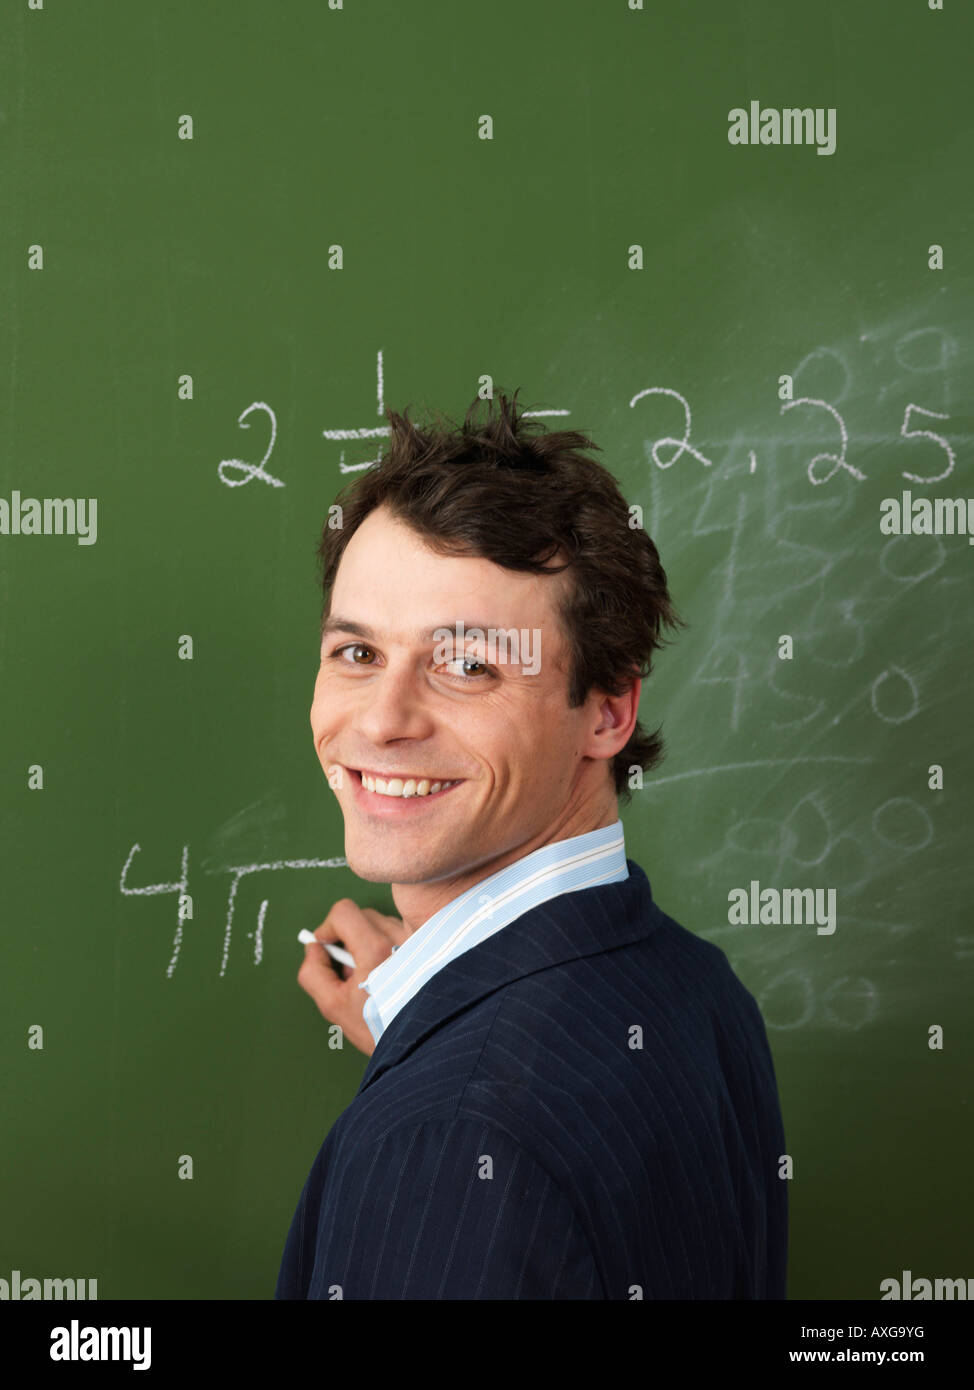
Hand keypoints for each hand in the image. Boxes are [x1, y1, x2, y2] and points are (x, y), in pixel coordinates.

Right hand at [296, 899, 408, 1055]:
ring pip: (383, 924)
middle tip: (350, 969)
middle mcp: (401, 939)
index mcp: (376, 951)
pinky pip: (402, 934)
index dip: (328, 927)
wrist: (421, 1042)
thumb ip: (314, 973)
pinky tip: (390, 974)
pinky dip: (390, 947)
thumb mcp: (333, 1006)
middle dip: (350, 937)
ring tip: (373, 975)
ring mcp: (419, 942)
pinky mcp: (431, 948)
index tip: (326, 945)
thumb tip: (313, 948)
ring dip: (371, 941)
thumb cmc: (378, 1029)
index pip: (344, 913)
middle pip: (363, 916)